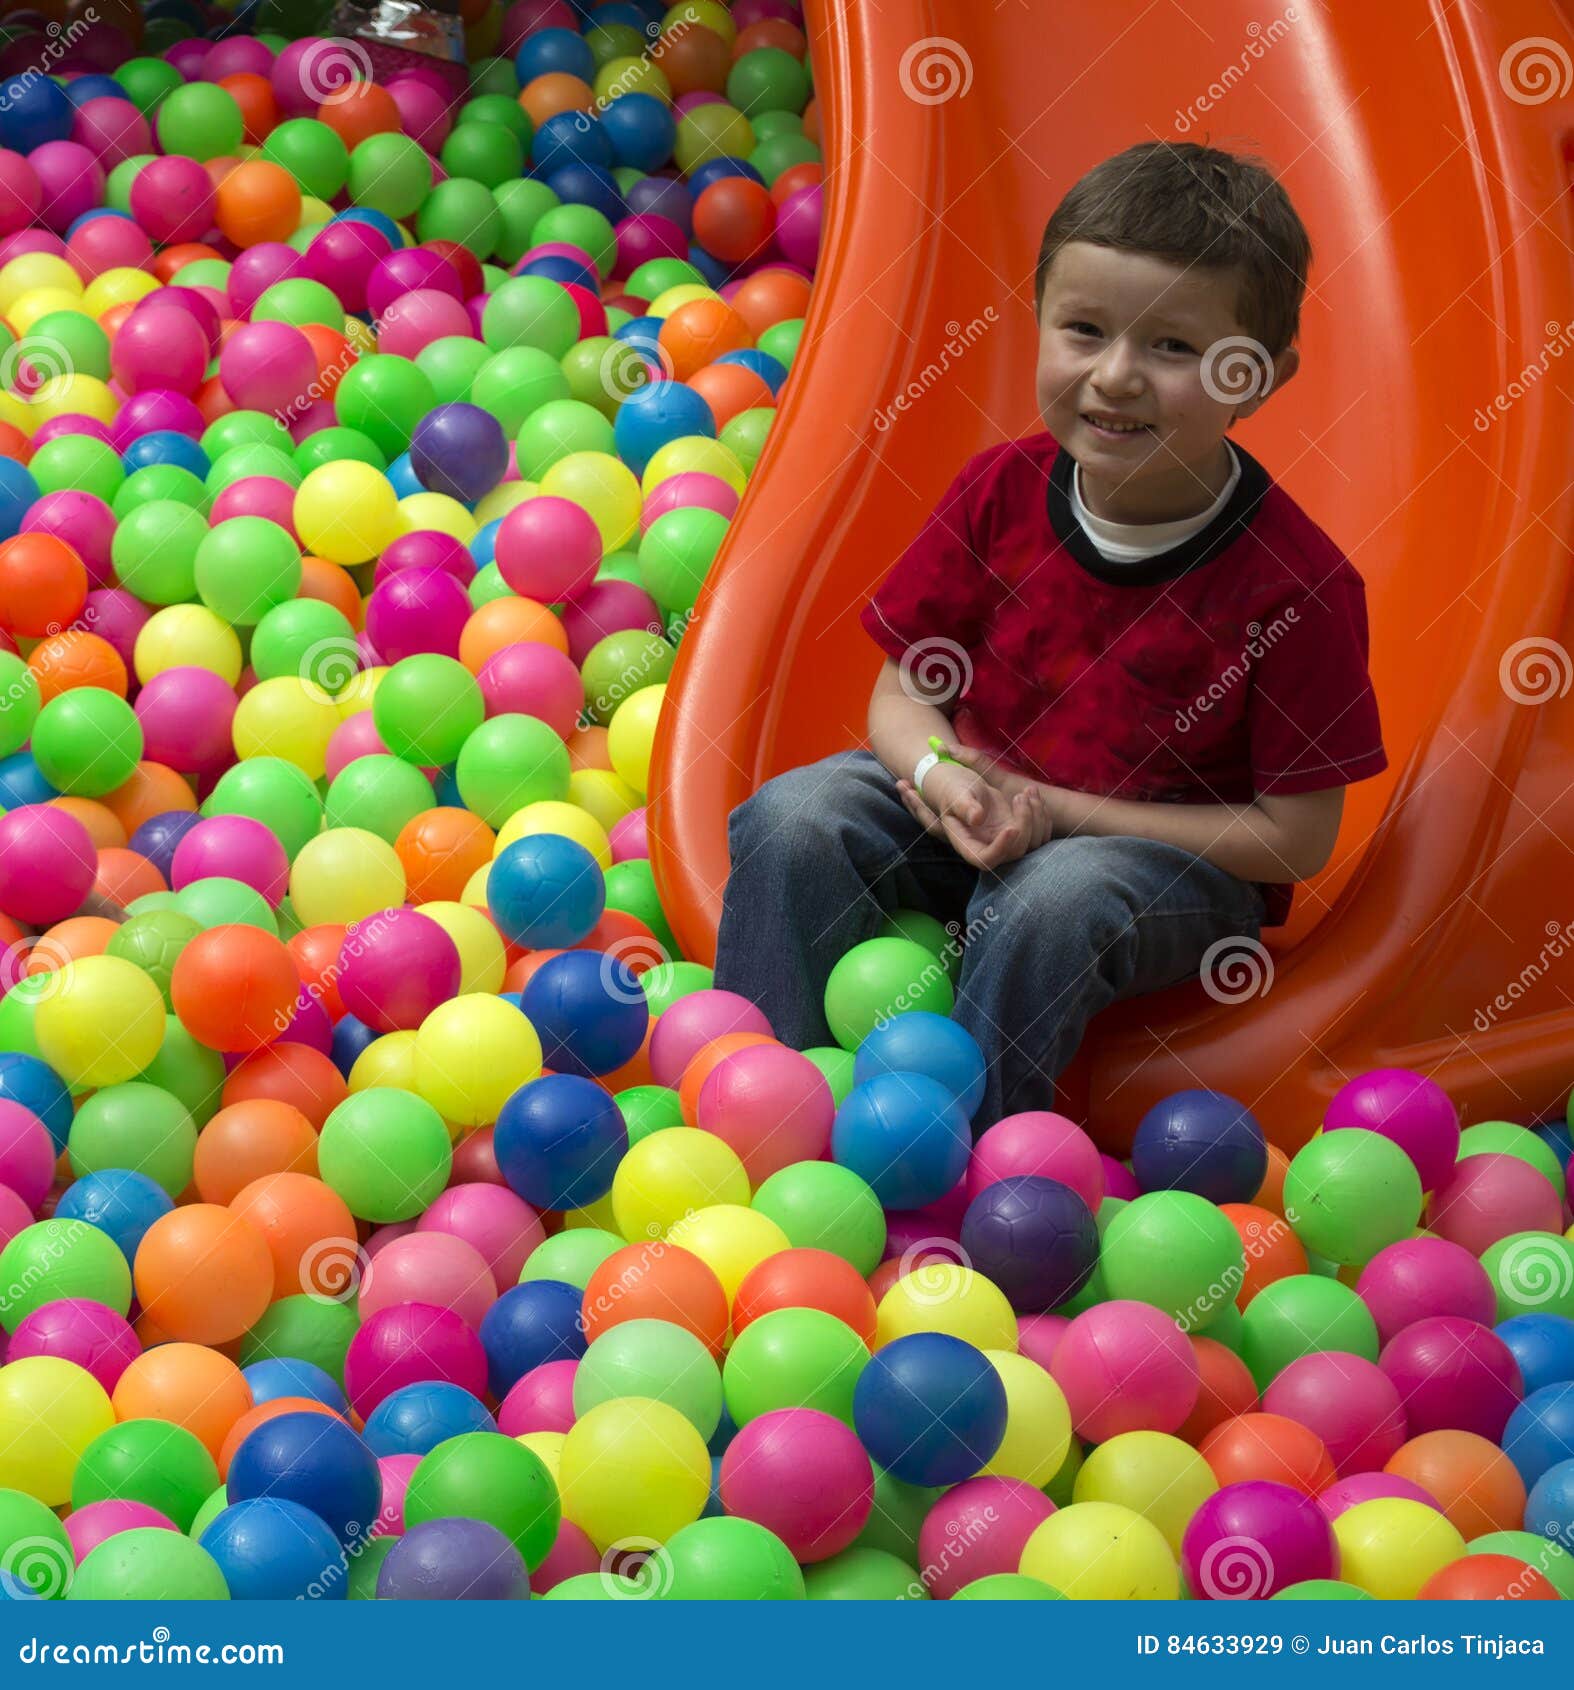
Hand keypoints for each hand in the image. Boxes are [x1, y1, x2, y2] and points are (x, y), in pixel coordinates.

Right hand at [898, 762, 1051, 870]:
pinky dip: (1043, 813)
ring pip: (1034, 843)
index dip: (1001, 849)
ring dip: (1038, 816)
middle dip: (1025, 823)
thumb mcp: (956, 796)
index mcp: (968, 845)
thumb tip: (976, 818)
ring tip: (1028, 791)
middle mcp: (989, 848)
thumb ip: (964, 807)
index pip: (986, 859)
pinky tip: (1032, 793)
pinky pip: (1040, 832)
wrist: (963, 788)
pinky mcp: (1019, 832)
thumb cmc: (954, 792)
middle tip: (1020, 796)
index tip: (1011, 827)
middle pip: (1017, 851)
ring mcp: (1007, 842)